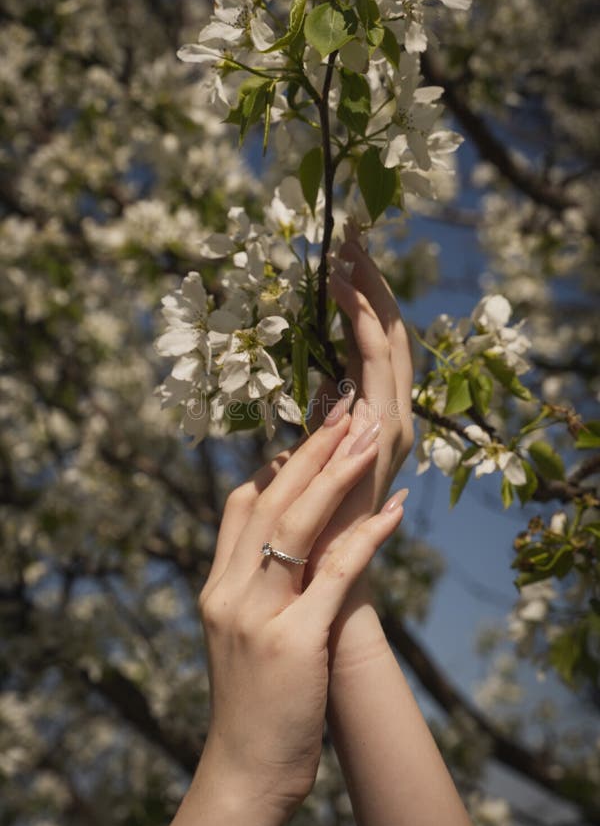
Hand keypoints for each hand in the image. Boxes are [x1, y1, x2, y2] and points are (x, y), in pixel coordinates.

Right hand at [189, 411, 407, 824]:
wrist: (243, 771)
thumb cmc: (252, 703)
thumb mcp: (240, 636)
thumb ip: (254, 587)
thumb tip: (284, 543)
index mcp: (217, 588)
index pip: (241, 507)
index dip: (276, 465)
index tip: (308, 434)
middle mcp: (230, 592)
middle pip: (271, 501)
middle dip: (310, 451)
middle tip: (345, 410)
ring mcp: (258, 615)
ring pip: (298, 524)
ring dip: (337, 474)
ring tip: (368, 436)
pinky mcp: (293, 641)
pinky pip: (336, 572)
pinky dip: (368, 535)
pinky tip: (395, 508)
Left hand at [302, 229, 412, 639]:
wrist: (322, 595)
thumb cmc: (307, 536)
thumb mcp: (303, 479)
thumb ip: (308, 447)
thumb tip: (296, 422)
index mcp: (372, 425)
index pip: (373, 347)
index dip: (362, 299)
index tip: (342, 251)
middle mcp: (391, 420)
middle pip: (389, 335)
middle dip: (371, 282)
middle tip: (352, 230)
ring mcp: (393, 427)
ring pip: (389, 344)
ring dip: (369, 293)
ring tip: (350, 248)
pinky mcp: (386, 439)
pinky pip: (379, 370)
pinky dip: (363, 327)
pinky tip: (346, 292)